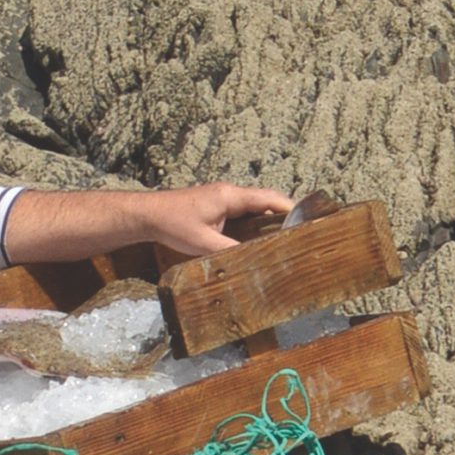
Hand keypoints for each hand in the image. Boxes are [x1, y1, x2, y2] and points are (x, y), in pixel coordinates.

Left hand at [128, 183, 294, 257]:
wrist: (146, 215)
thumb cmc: (171, 224)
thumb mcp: (203, 243)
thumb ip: (230, 251)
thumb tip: (253, 261)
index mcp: (231, 196)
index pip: (270, 199)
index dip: (291, 209)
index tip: (308, 222)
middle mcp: (230, 193)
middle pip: (266, 202)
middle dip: (283, 218)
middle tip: (300, 235)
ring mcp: (223, 199)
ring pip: (255, 208)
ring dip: (268, 221)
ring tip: (285, 240)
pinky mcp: (216, 207)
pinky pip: (243, 212)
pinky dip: (253, 224)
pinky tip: (258, 240)